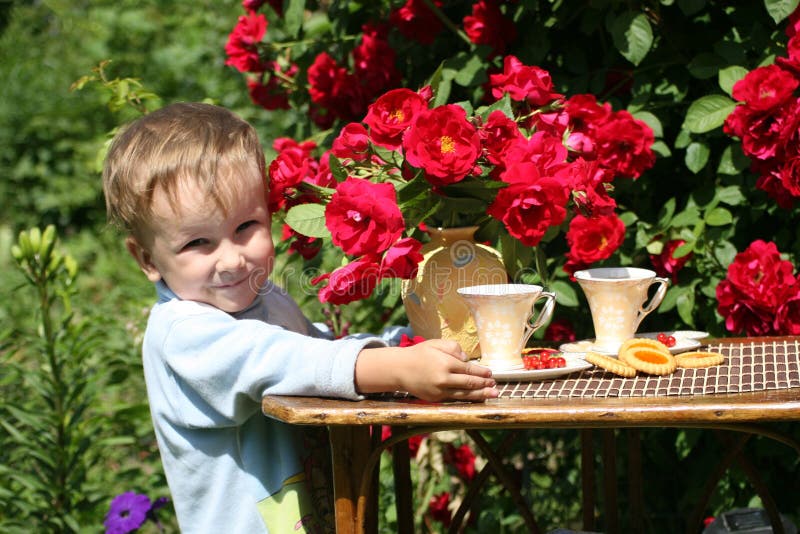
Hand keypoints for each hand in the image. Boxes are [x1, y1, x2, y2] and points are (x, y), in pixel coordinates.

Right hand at [356, 339, 498, 401]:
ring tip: (492, 395)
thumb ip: (454, 348)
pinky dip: (467, 400)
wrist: (400, 369)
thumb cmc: (420, 353)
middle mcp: (444, 379)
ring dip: (480, 395)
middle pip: (469, 383)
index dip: (482, 372)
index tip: (490, 373)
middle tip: (495, 385)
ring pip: (464, 394)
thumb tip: (467, 359)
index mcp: (445, 363)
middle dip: (484, 384)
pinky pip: (454, 399)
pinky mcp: (435, 399)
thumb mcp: (436, 343)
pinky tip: (475, 399)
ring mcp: (439, 391)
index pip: (469, 369)